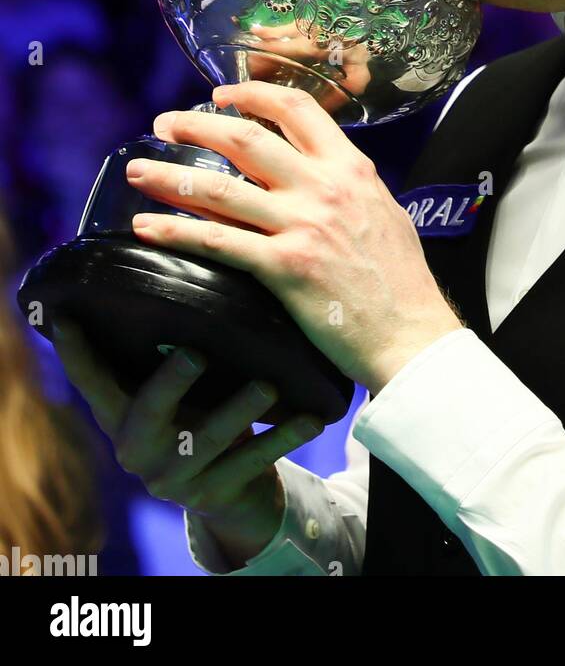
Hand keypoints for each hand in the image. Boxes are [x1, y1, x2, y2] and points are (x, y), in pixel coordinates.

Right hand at [50, 317, 325, 564]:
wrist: (232, 492)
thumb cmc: (199, 415)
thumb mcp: (176, 391)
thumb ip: (167, 351)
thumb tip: (179, 261)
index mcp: (121, 416)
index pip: (92, 379)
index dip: (75, 351)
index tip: (63, 315)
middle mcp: (138, 449)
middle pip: (147, 414)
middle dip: (169, 384)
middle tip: (196, 355)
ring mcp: (174, 478)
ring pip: (208, 441)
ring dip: (238, 411)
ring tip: (266, 385)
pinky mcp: (215, 494)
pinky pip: (253, 462)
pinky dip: (283, 439)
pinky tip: (310, 419)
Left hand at [124, 81, 464, 391]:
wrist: (411, 333)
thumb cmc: (402, 280)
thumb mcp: (384, 211)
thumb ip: (349, 186)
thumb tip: (321, 171)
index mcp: (350, 168)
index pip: (296, 107)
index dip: (251, 94)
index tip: (219, 95)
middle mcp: (324, 186)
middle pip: (246, 137)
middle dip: (196, 125)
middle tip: (164, 124)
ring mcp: (302, 224)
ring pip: (221, 187)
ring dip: (170, 175)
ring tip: (138, 170)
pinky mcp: (284, 266)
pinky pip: (217, 241)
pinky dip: (175, 230)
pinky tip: (146, 227)